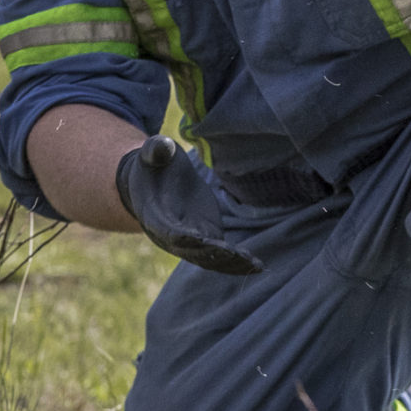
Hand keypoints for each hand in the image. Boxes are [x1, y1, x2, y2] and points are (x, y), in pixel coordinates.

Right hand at [114, 135, 263, 274]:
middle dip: (214, 254)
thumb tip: (162, 145)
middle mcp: (171, 235)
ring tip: (254, 264)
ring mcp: (190, 240)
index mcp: (155, 216)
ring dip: (230, 263)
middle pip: (192, 250)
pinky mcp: (207, 237)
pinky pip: (220, 255)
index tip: (201, 239)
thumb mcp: (153, 155)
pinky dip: (237, 262)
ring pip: (209, 258)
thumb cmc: (154, 165)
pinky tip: (257, 265)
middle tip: (236, 254)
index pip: (167, 230)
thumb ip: (156, 151)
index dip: (183, 236)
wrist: (154, 183)